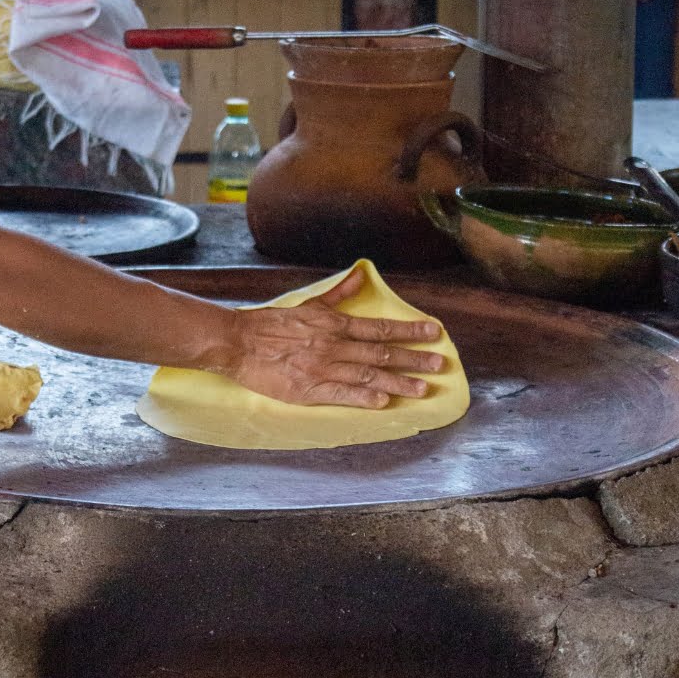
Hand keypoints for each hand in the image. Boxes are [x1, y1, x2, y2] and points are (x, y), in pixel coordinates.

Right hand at [224, 268, 443, 408]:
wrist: (239, 342)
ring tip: (423, 388)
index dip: (410, 331)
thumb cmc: (272, 323)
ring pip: (368, 375)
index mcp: (335, 325)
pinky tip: (384, 402)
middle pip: (381, 352)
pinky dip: (364, 397)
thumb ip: (338, 294)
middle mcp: (334, 346)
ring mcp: (322, 368)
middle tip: (440, 364)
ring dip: (397, 381)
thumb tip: (360, 275)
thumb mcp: (308, 304)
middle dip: (413, 358)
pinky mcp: (308, 389)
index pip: (381, 328)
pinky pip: (342, 394)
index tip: (434, 333)